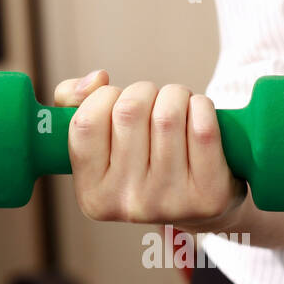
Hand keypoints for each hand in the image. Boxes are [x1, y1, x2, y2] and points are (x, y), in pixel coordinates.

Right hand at [53, 71, 246, 225]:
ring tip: (178, 106)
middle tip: (155, 102)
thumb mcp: (102, 141)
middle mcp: (128, 204)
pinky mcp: (209, 196)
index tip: (118, 101)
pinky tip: (200, 115)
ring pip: (167, 115)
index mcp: (93, 196)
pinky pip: (202, 128)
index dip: (104, 97)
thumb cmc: (146, 159)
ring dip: (175, 95)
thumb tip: (97, 79)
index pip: (85, 124)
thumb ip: (75, 103)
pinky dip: (202, 106)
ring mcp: (170, 203)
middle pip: (129, 111)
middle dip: (145, 91)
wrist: (203, 200)